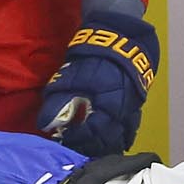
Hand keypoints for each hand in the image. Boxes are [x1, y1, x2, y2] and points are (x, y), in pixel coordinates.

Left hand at [38, 13, 158, 156]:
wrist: (120, 38)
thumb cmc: (94, 58)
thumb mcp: (70, 78)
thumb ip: (57, 102)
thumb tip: (45, 124)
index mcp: (108, 108)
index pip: (91, 135)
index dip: (77, 140)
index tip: (64, 139)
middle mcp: (123, 113)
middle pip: (108, 140)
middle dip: (91, 146)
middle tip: (76, 146)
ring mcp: (133, 108)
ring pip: (121, 136)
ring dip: (106, 143)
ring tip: (91, 146)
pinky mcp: (137, 103)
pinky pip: (131, 127)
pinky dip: (121, 136)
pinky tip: (113, 140)